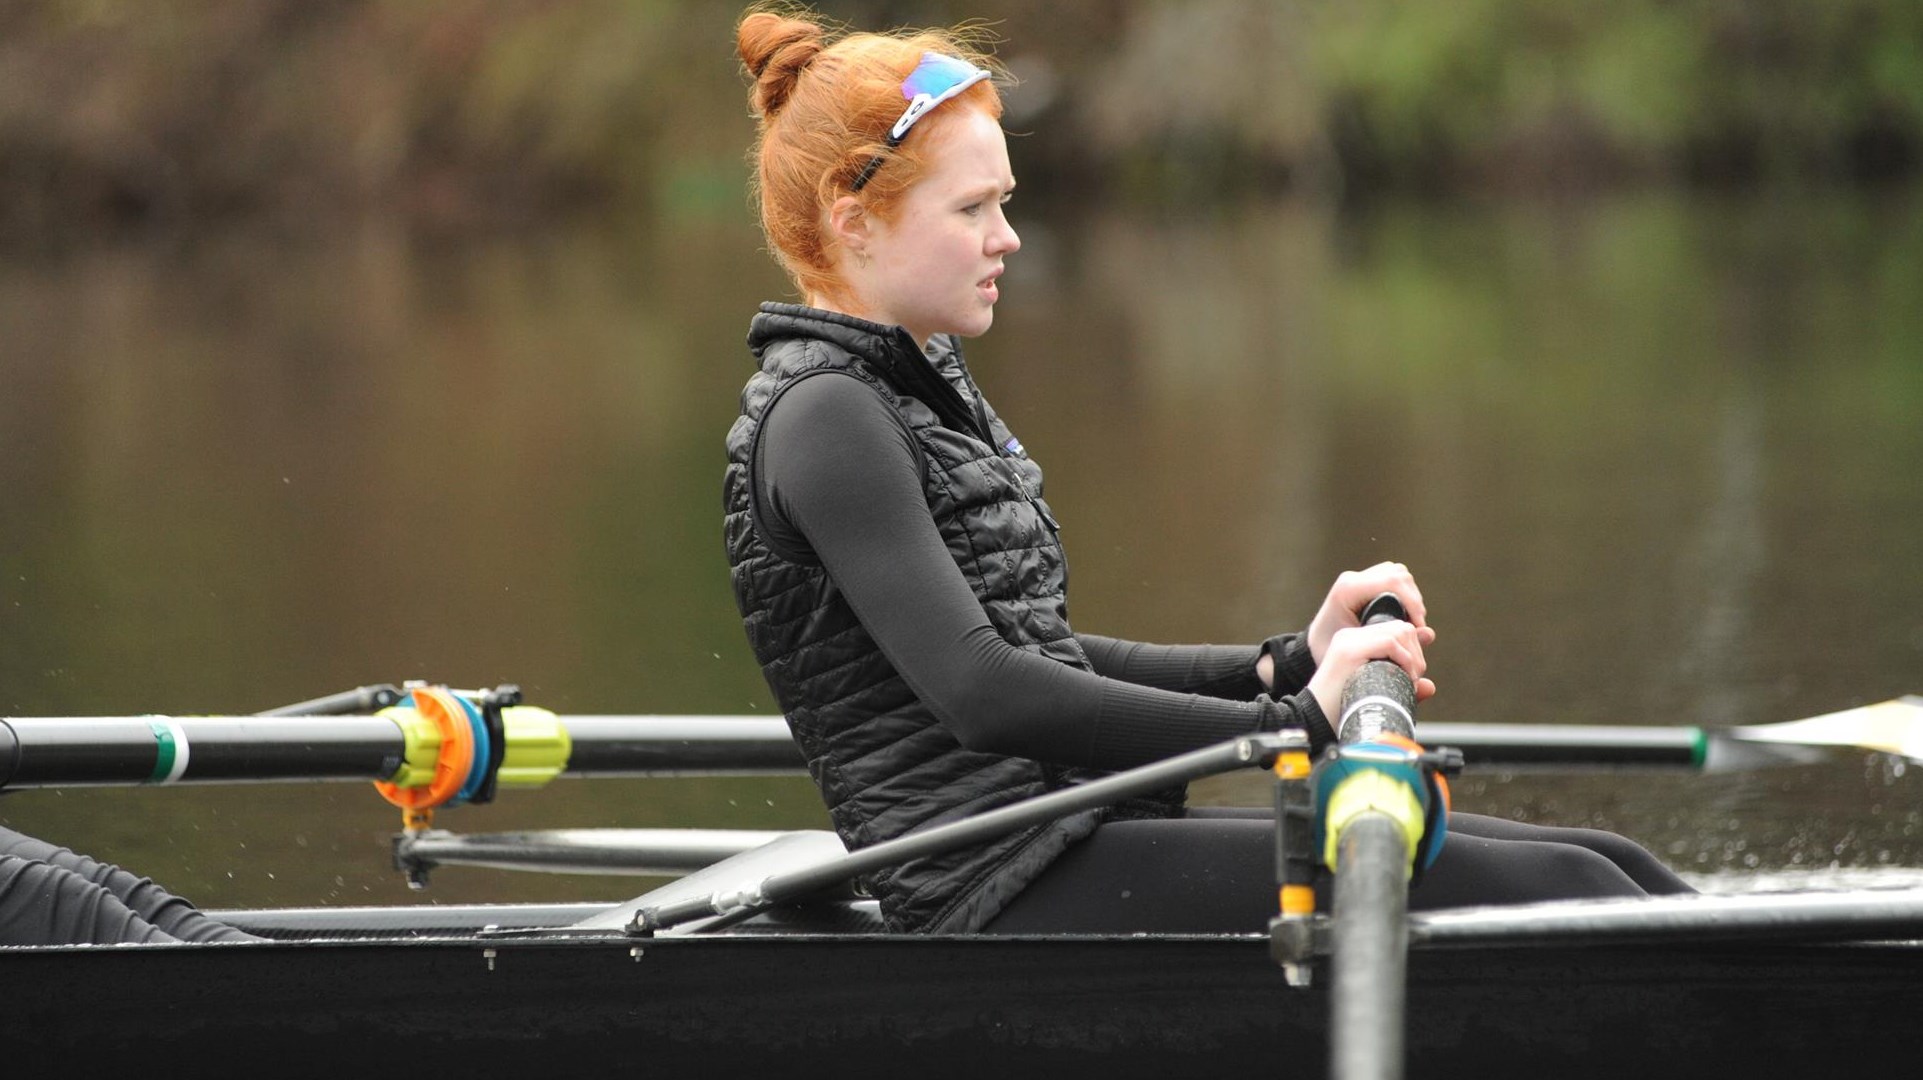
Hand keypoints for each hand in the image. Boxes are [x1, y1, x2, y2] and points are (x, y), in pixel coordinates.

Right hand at [1306, 619, 1435, 723]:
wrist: (1314, 721)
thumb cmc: (1342, 711)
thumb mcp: (1378, 693)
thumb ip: (1402, 687)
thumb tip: (1430, 686)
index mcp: (1355, 643)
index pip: (1396, 631)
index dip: (1413, 650)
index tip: (1414, 675)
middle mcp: (1351, 637)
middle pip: (1401, 627)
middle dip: (1416, 653)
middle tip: (1413, 678)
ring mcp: (1348, 641)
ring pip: (1398, 632)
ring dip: (1412, 656)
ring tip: (1409, 679)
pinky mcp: (1348, 650)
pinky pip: (1389, 642)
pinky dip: (1404, 659)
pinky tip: (1403, 676)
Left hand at [1307, 562, 1433, 665]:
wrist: (1314, 646)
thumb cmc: (1330, 649)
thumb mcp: (1361, 646)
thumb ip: (1394, 640)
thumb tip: (1428, 634)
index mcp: (1348, 589)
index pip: (1393, 582)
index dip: (1413, 602)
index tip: (1418, 625)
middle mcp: (1353, 579)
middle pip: (1399, 575)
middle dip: (1414, 599)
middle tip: (1416, 625)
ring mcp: (1357, 579)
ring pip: (1398, 573)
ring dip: (1410, 595)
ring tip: (1411, 620)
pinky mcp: (1363, 583)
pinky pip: (1392, 578)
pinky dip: (1404, 593)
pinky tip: (1403, 614)